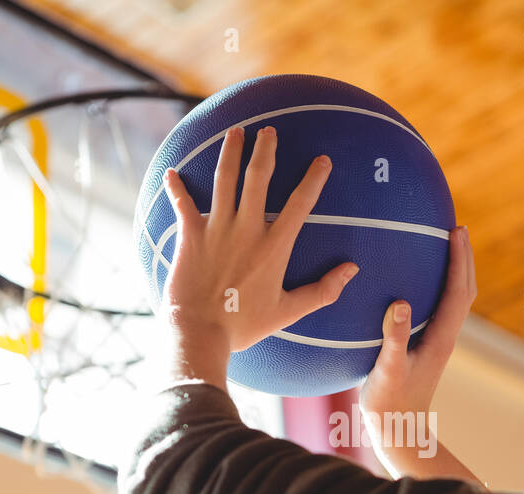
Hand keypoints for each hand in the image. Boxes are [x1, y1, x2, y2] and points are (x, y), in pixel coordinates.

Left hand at [158, 125, 359, 381]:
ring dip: (229, 152)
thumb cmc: (245, 325)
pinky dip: (176, 188)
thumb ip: (323, 290)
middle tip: (268, 130)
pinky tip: (172, 173)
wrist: (201, 332)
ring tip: (235, 133)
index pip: (300, 204)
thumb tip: (351, 270)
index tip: (322, 160)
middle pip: (258, 177)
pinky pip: (182, 204)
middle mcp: (246, 229)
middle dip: (265, 149)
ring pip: (224, 180)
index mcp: (274, 245)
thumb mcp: (289, 311)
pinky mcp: (190, 236)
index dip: (313, 179)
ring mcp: (217, 228)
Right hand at [359, 224, 475, 418]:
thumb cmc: (389, 404)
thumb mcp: (387, 371)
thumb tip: (401, 304)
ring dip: (455, 270)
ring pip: (454, 299)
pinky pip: (438, 308)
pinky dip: (437, 286)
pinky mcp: (426, 346)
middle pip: (464, 290)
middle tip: (457, 227)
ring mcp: (437, 342)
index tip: (456, 230)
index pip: (458, 291)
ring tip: (445, 244)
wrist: (398, 431)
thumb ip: (394, 339)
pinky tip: (418, 279)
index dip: (459, 259)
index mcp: (440, 339)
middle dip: (464, 258)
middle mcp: (445, 337)